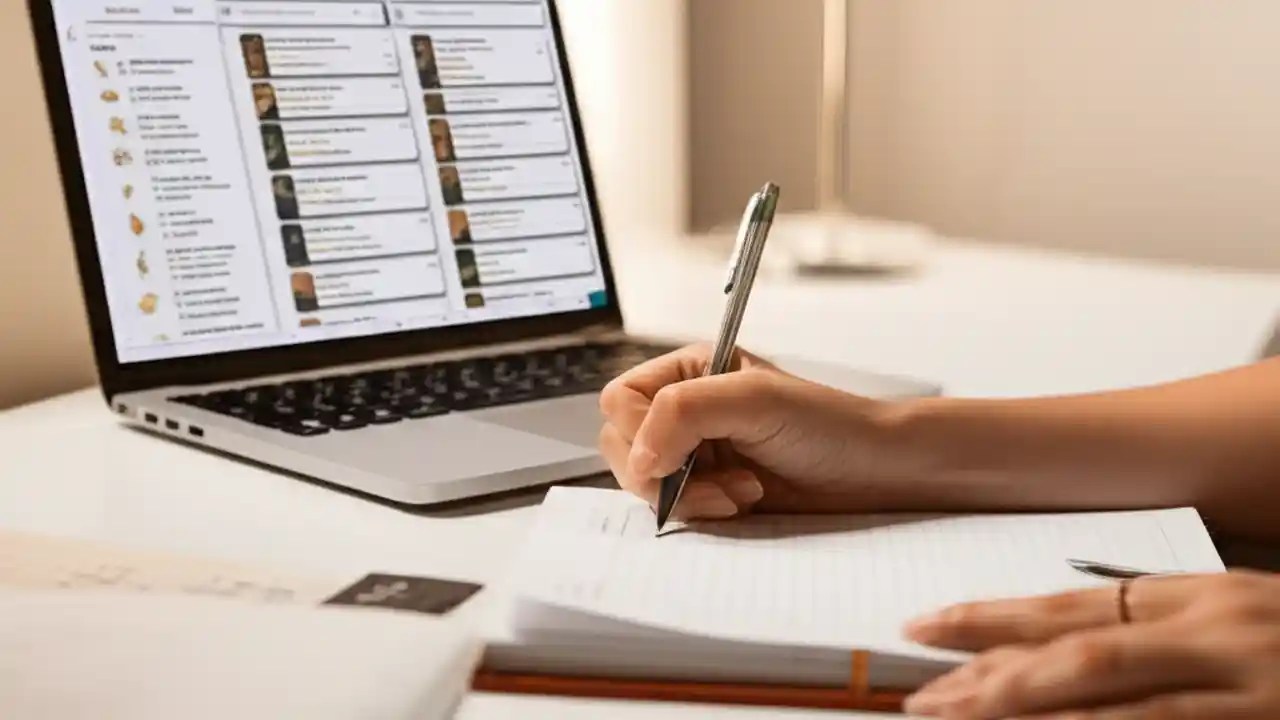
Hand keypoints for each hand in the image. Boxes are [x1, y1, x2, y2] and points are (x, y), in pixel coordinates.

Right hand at [598, 344, 888, 519]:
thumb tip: (640, 455)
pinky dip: (701, 513)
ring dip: (688, 496)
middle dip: (663, 472)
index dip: (638, 432)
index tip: (673, 457)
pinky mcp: (708, 492)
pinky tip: (744, 501)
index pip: (621, 399)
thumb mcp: (755, 399)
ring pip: (643, 482)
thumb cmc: (830, 425)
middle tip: (712, 481)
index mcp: (689, 372)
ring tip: (741, 490)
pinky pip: (672, 509)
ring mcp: (695, 454)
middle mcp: (685, 411)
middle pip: (622, 445)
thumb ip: (685, 411)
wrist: (877, 473)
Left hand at [902, 571, 1279, 718]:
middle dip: (989, 666)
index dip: (993, 614)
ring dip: (1025, 708)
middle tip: (917, 692)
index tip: (925, 625)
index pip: (1073, 598)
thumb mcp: (1243, 615)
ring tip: (953, 718)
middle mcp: (1213, 626)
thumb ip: (1169, 622)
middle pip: (1076, 641)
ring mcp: (1243, 679)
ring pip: (1109, 692)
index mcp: (1202, 592)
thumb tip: (1076, 634)